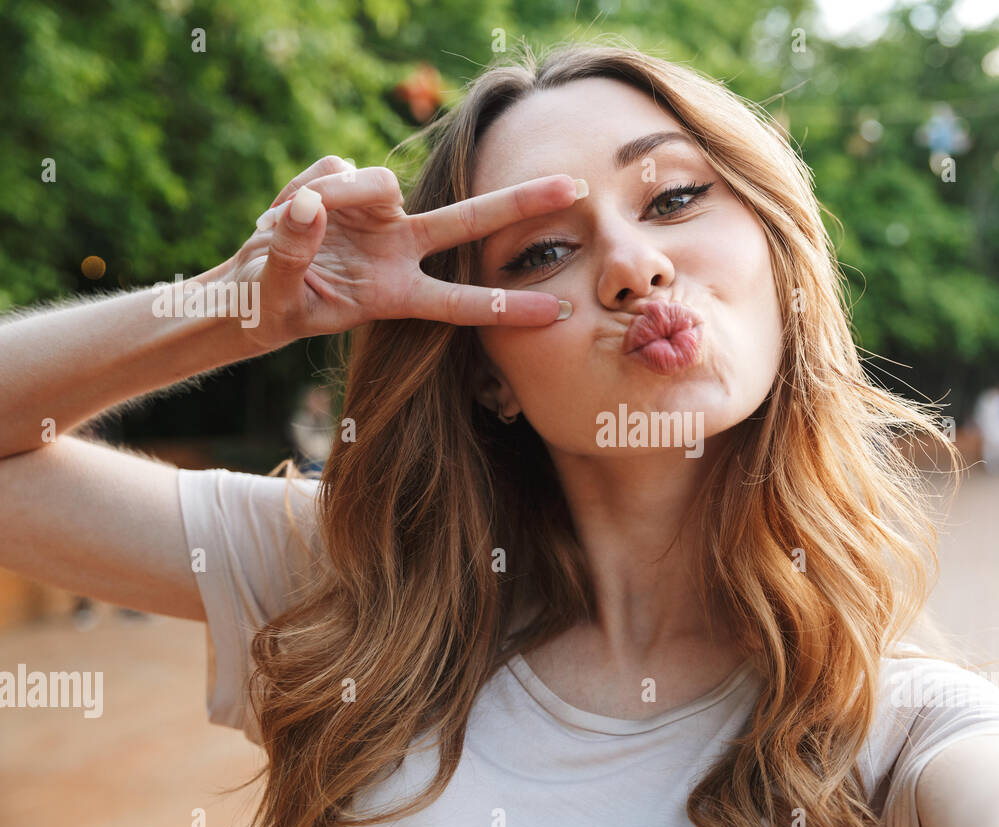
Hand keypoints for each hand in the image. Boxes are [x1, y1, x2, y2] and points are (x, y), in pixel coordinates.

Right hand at [224, 155, 579, 351]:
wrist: (249, 286)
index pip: (461, 303)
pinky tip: (288, 208)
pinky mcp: (349, 185)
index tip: (561, 311)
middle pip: (468, 223)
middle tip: (575, 187)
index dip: (509, 306)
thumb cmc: (270, 305)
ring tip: (293, 218)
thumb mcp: (274, 295)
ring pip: (375, 182)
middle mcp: (399, 250)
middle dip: (521, 203)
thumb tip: (309, 207)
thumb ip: (290, 254)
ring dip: (335, 193)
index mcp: (395, 293)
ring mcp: (378, 216)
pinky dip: (306, 184)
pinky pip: (335, 168)